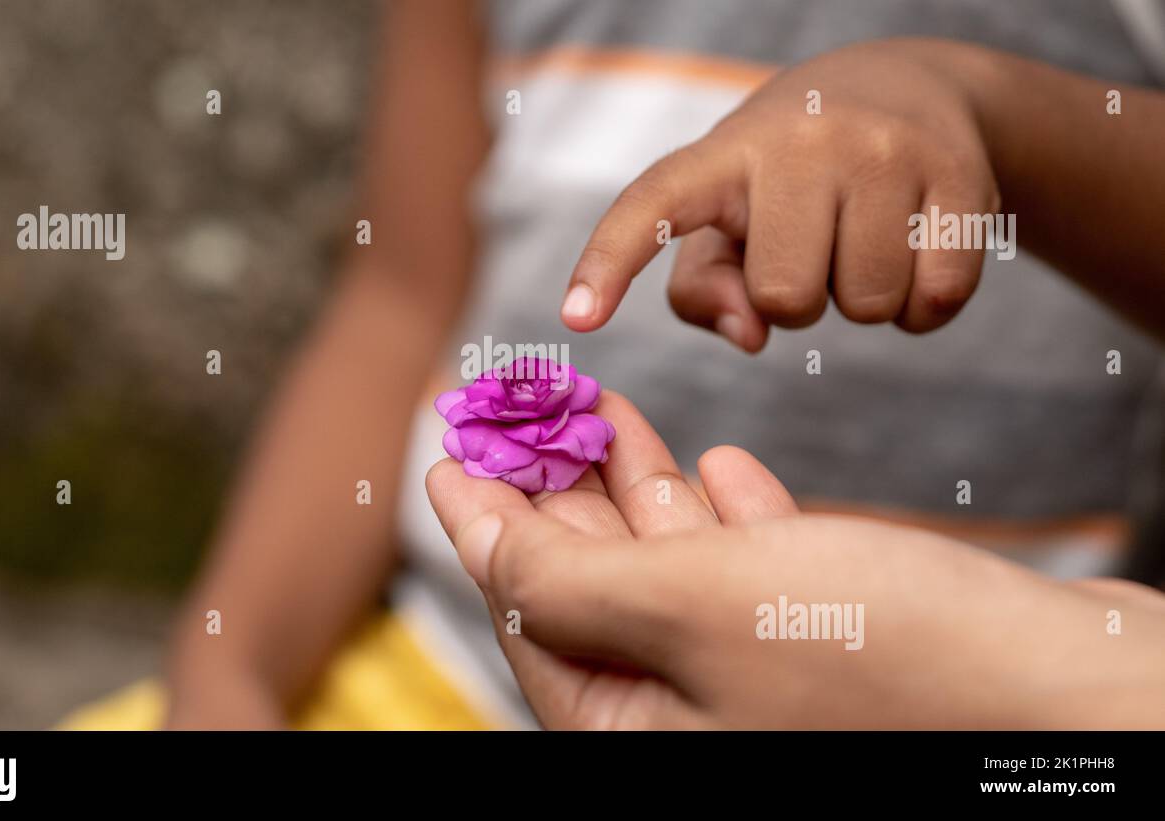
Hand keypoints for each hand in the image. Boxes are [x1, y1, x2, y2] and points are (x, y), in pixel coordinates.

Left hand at [426, 393, 1164, 728]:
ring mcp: (755, 676)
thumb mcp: (693, 605)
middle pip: (590, 581)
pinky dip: (723, 514)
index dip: (480, 513)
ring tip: (600, 409)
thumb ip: (566, 578)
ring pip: (668, 565)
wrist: (1066, 687)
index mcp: (632, 729)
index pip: (523, 607)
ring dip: (634, 483)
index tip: (448, 434)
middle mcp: (686, 711)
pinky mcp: (822, 644)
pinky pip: (746, 572)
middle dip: (554, 484)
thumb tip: (472, 532)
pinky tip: (713, 461)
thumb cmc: (882, 650)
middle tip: (522, 400)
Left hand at [560, 38, 1000, 350]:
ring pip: (867, 305)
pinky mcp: (960, 174)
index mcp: (720, 155)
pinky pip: (936, 299)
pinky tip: (915, 255)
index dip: (609, 263)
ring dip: (863, 301)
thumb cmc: (789, 181)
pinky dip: (924, 307)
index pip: (652, 207)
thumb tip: (750, 335)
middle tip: (812, 249)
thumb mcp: (728, 223)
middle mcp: (800, 140)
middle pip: (786, 298)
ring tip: (861, 243)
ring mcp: (886, 150)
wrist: (907, 87)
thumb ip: (706, 289)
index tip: (576, 319)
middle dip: (797, 301)